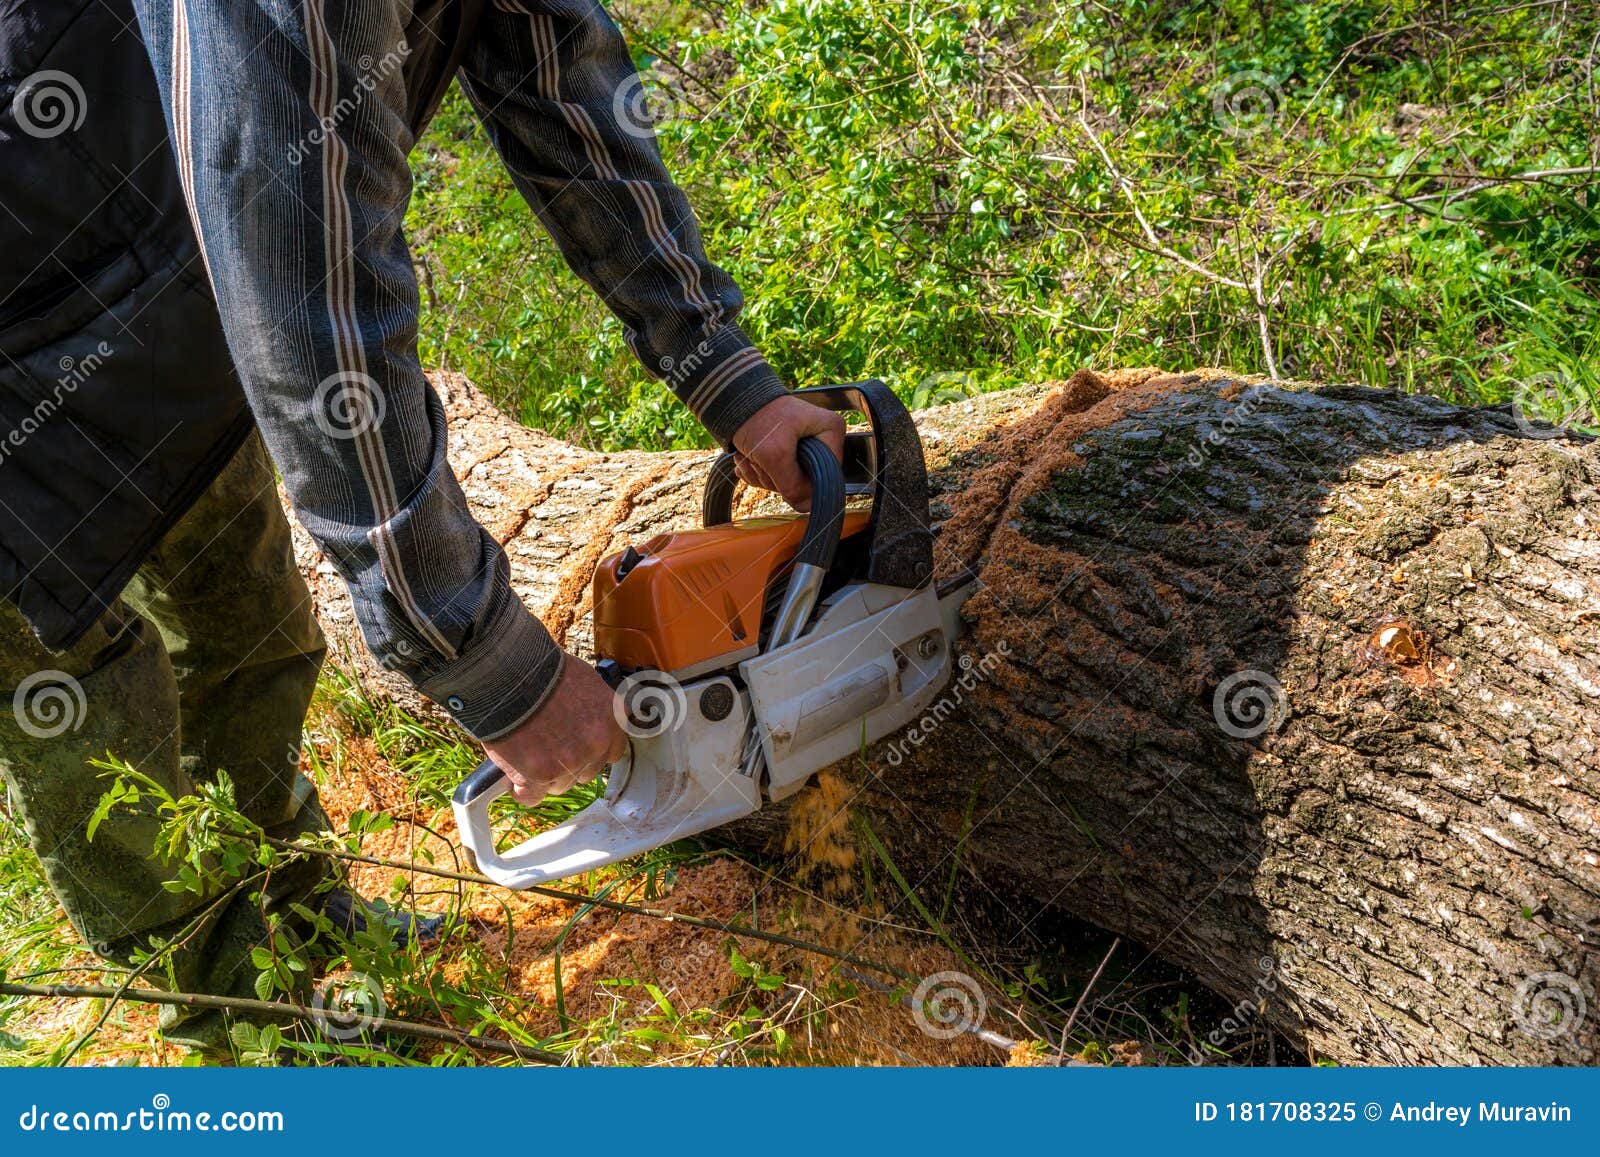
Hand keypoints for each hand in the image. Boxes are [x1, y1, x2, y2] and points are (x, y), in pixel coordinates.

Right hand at [480, 656, 626, 803]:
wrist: (509, 674)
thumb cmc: (541, 671)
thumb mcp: (584, 682)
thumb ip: (594, 710)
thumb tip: (591, 724)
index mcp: (611, 719)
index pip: (611, 751)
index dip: (590, 750)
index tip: (575, 747)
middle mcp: (597, 743)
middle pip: (586, 771)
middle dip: (568, 763)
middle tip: (545, 745)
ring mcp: (570, 762)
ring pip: (559, 785)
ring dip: (544, 775)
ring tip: (526, 751)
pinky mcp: (540, 775)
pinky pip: (531, 796)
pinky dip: (522, 789)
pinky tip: (514, 776)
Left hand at [731, 394, 846, 510]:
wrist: (731, 401)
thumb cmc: (757, 417)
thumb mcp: (775, 454)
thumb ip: (792, 485)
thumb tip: (806, 508)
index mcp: (831, 430)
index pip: (827, 474)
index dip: (802, 482)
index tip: (779, 469)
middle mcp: (821, 438)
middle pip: (804, 481)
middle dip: (775, 476)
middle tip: (760, 458)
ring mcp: (801, 446)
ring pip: (786, 481)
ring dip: (762, 473)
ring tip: (751, 453)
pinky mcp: (783, 451)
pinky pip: (773, 476)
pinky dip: (756, 471)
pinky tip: (748, 455)